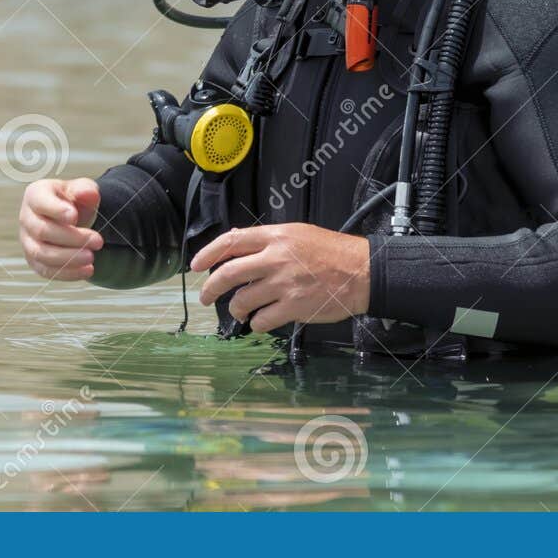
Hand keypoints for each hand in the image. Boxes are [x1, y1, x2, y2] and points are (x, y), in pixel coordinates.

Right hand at [18, 177, 102, 279]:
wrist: (72, 220)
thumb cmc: (74, 201)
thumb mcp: (82, 189)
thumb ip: (85, 189)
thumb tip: (88, 193)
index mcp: (35, 195)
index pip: (40, 202)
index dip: (56, 210)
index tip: (74, 216)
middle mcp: (26, 218)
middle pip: (42, 231)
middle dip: (71, 238)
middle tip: (98, 241)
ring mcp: (28, 241)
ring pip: (42, 253)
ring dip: (68, 258)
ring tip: (91, 257)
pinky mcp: (35, 261)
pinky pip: (46, 271)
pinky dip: (67, 273)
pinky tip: (87, 270)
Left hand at [192, 224, 369, 332]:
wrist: (362, 272)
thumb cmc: (332, 253)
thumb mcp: (298, 234)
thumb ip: (269, 241)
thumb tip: (239, 247)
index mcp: (276, 237)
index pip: (231, 241)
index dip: (208, 253)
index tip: (195, 266)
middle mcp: (276, 258)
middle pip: (229, 273)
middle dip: (210, 288)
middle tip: (205, 297)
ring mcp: (284, 284)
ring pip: (242, 300)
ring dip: (236, 309)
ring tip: (240, 312)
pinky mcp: (294, 307)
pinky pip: (262, 320)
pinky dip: (256, 323)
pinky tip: (260, 321)